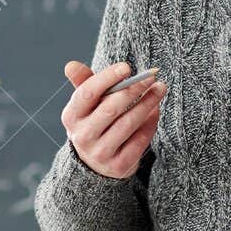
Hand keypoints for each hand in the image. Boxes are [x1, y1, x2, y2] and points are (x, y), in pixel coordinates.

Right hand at [60, 60, 166, 178]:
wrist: (96, 164)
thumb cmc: (95, 122)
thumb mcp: (85, 105)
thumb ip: (83, 83)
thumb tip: (71, 65)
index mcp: (71, 116)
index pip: (87, 93)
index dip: (107, 78)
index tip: (127, 67)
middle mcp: (82, 136)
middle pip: (110, 108)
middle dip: (133, 90)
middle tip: (150, 78)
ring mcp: (100, 153)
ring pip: (127, 124)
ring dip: (147, 104)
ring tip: (159, 89)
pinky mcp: (118, 165)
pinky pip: (139, 140)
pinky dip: (150, 123)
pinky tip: (155, 111)